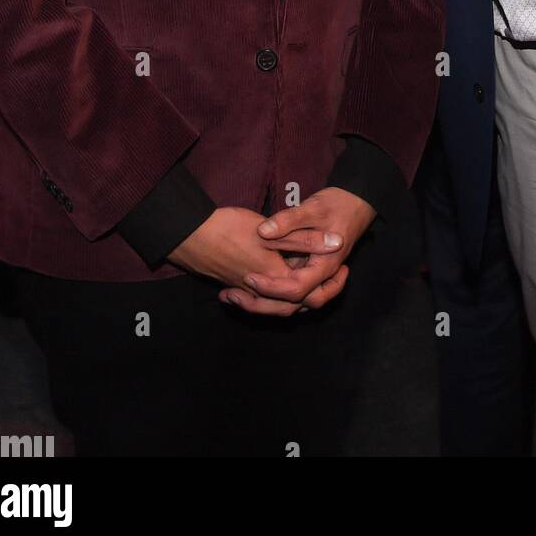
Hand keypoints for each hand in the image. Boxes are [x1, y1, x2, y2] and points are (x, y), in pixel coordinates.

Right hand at [167, 206, 346, 317]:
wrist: (190, 236)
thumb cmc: (230, 230)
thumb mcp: (272, 232)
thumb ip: (304, 240)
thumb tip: (337, 245)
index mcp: (275, 279)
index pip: (311, 294)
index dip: (331, 285)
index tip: (344, 269)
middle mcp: (262, 291)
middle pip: (295, 305)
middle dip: (316, 294)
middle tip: (333, 279)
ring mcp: (246, 290)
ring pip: (276, 303)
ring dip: (294, 295)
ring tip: (309, 279)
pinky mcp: (234, 283)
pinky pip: (260, 297)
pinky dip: (273, 293)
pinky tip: (276, 279)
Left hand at [219, 188, 375, 316]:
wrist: (357, 202)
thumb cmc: (338, 204)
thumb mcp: (314, 208)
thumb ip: (289, 220)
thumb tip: (263, 231)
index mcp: (325, 265)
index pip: (296, 289)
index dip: (271, 287)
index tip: (248, 276)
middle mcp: (321, 277)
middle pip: (294, 305)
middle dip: (262, 305)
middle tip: (233, 296)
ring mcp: (316, 275)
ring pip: (292, 302)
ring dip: (264, 303)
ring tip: (233, 296)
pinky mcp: (309, 269)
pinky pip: (291, 290)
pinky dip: (271, 293)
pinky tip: (248, 284)